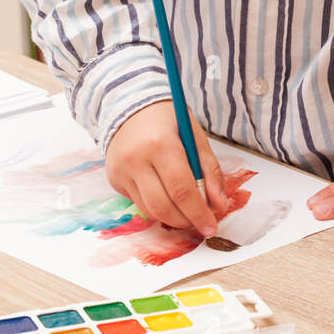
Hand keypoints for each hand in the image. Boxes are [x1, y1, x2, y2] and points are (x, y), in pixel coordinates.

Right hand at [105, 100, 228, 238]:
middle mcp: (136, 159)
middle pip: (163, 206)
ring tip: (187, 210)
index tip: (211, 227)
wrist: (130, 106)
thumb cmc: (169, 122)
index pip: (181, 190)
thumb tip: (219, 206)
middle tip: (201, 223)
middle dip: (185, 221)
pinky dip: (156, 206)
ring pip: (149, 210)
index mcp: (161, 145)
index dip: (198, 213)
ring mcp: (121, 170)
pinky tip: (165, 194)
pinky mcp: (114, 179)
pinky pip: (138, 203)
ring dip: (172, 217)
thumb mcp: (196, 138)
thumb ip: (210, 171)